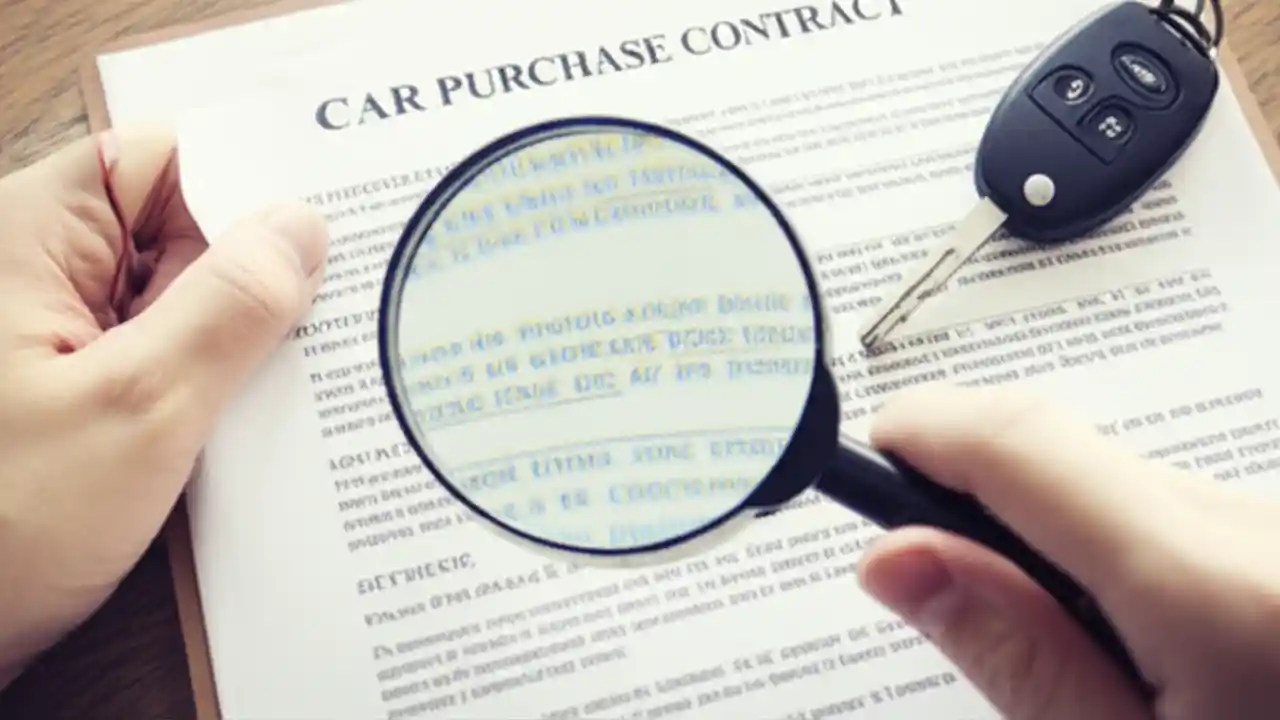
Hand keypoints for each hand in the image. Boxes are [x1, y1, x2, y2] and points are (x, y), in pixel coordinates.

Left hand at [0, 130, 327, 686]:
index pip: (164, 160)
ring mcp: (60, 336)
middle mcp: (43, 272)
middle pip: (181, 229)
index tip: (326, 241)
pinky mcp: (78, 391)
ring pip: (184, 300)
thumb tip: (301, 228)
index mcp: (30, 237)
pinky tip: (258, 421)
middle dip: (257, 276)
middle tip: (329, 326)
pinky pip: (168, 356)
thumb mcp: (138, 408)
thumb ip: (227, 309)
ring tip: (299, 382)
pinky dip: (216, 381)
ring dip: (241, 340)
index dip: (246, 190)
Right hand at [858, 384, 1279, 718]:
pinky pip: (1178, 514)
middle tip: (967, 610)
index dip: (925, 431)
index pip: (1022, 443)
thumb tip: (902, 558)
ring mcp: (1276, 525)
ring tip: (1098, 668)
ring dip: (1068, 545)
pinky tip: (1160, 649)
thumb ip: (1018, 659)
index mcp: (1209, 589)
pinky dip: (1134, 559)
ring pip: (1124, 486)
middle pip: (1070, 461)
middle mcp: (1257, 529)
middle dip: (992, 514)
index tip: (870, 454)